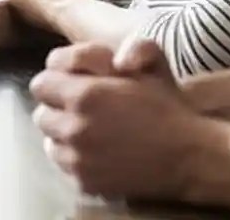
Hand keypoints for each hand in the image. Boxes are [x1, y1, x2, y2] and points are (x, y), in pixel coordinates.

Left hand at [29, 39, 214, 199]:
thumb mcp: (154, 64)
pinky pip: (64, 165)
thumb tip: (116, 59)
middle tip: (84, 106)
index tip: (75, 81)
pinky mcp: (85, 182)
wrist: (188, 156)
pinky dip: (75, 157)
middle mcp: (74, 129)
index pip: (41, 83)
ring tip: (91, 129)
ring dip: (64, 133)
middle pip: (42, 114)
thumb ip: (131, 48)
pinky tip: (98, 150)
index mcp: (85, 95)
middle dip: (59, 107)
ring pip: (50, 142)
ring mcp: (77, 160)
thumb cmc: (169, 106)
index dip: (58, 79)